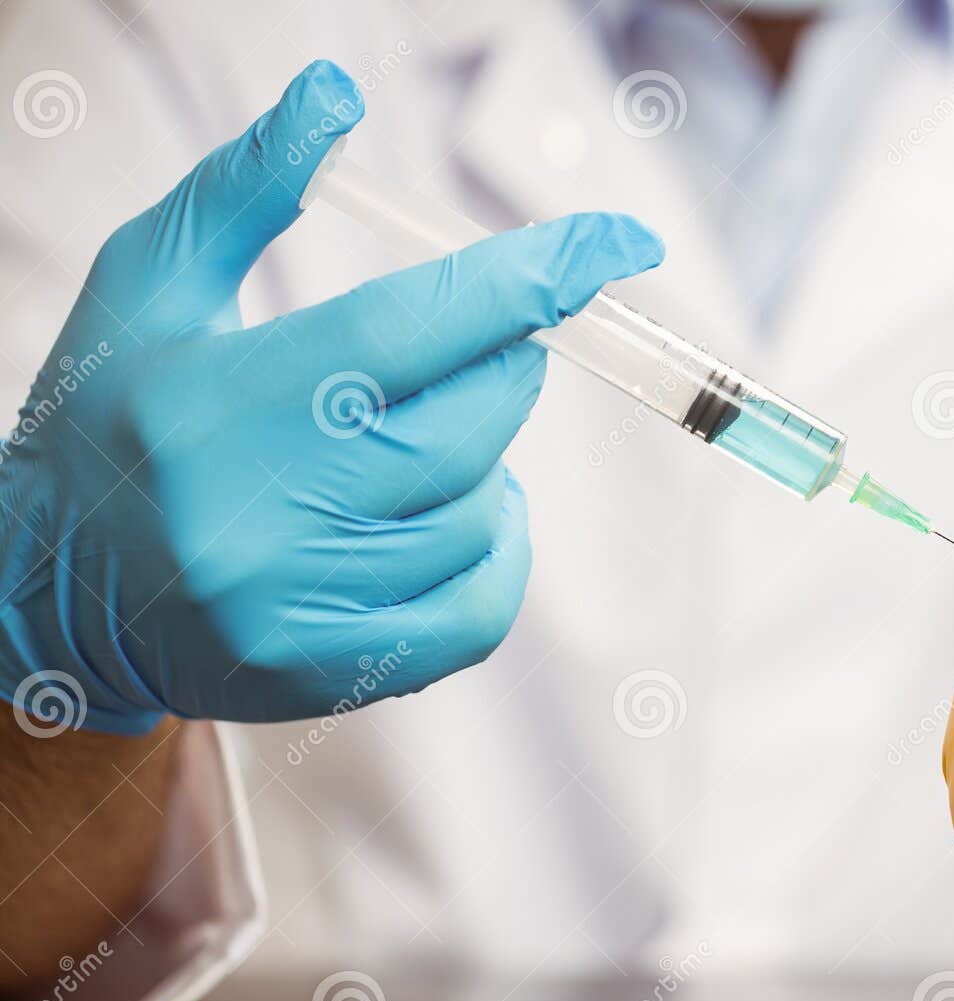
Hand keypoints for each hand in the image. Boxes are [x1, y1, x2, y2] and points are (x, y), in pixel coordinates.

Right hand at [0, 61, 662, 732]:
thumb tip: (337, 93)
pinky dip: (501, 552)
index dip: (530, 276)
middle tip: (486, 342)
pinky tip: (466, 514)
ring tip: (432, 433)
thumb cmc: (112, 417)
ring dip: (490, 458)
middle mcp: (262, 513)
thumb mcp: (151, 284)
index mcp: (222, 401)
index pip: (414, 326)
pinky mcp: (323, 672)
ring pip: (479, 512)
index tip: (614, 242)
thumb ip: (247, 187)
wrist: (42, 588)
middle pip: (470, 424)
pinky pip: (477, 610)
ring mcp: (296, 605)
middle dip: (504, 365)